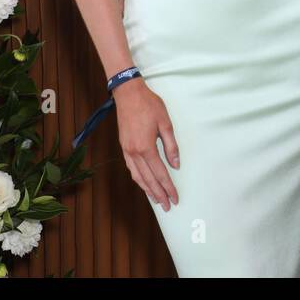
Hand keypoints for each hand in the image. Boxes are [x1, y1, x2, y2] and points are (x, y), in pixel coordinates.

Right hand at [113, 78, 179, 210]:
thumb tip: (175, 164)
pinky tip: (143, 182)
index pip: (160, 174)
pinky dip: (138, 179)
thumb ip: (171, 145)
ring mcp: (127, 150)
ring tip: (156, 199)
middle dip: (159, 194)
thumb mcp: (165, 123)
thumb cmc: (149, 105)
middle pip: (148, 179)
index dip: (168, 187)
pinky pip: (131, 168)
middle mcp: (134, 153)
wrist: (128, 93)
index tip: (175, 198)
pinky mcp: (124, 147)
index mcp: (146, 148)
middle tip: (168, 206)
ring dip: (147, 190)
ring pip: (138, 176)